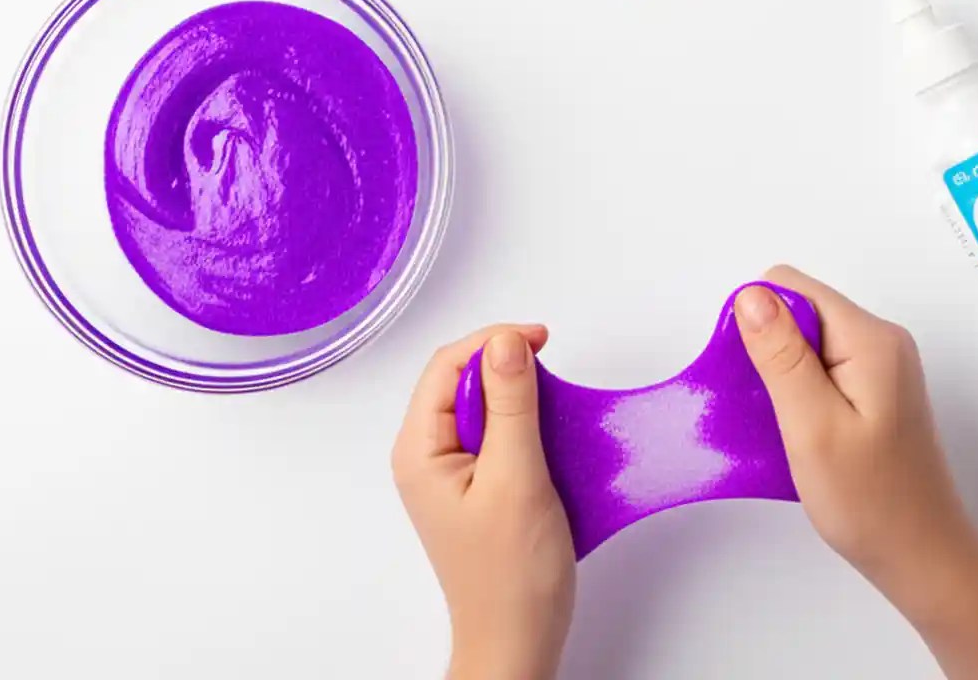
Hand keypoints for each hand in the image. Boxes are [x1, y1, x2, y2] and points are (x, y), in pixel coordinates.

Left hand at [392, 325, 575, 679]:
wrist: (519, 638)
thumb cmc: (512, 573)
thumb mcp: (516, 477)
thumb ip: (510, 405)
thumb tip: (505, 341)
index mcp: (420, 450)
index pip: (447, 367)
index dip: (492, 342)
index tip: (541, 339)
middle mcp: (427, 456)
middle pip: (462, 382)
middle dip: (507, 367)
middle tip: (554, 369)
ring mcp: (452, 473)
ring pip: (484, 407)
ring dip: (521, 397)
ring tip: (558, 402)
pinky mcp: (478, 487)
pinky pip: (499, 436)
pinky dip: (528, 425)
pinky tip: (554, 433)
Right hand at [735, 265, 977, 679]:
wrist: (921, 556)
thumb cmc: (868, 500)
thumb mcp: (812, 425)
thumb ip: (781, 355)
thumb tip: (750, 294)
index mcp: (871, 339)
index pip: (791, 289)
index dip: (757, 325)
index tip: (758, 383)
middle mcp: (881, 341)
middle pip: (799, 312)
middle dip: (769, 352)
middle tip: (774, 412)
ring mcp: (881, 367)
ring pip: (806, 342)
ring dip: (782, 377)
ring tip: (786, 427)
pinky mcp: (874, 391)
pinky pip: (820, 369)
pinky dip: (798, 394)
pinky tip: (801, 433)